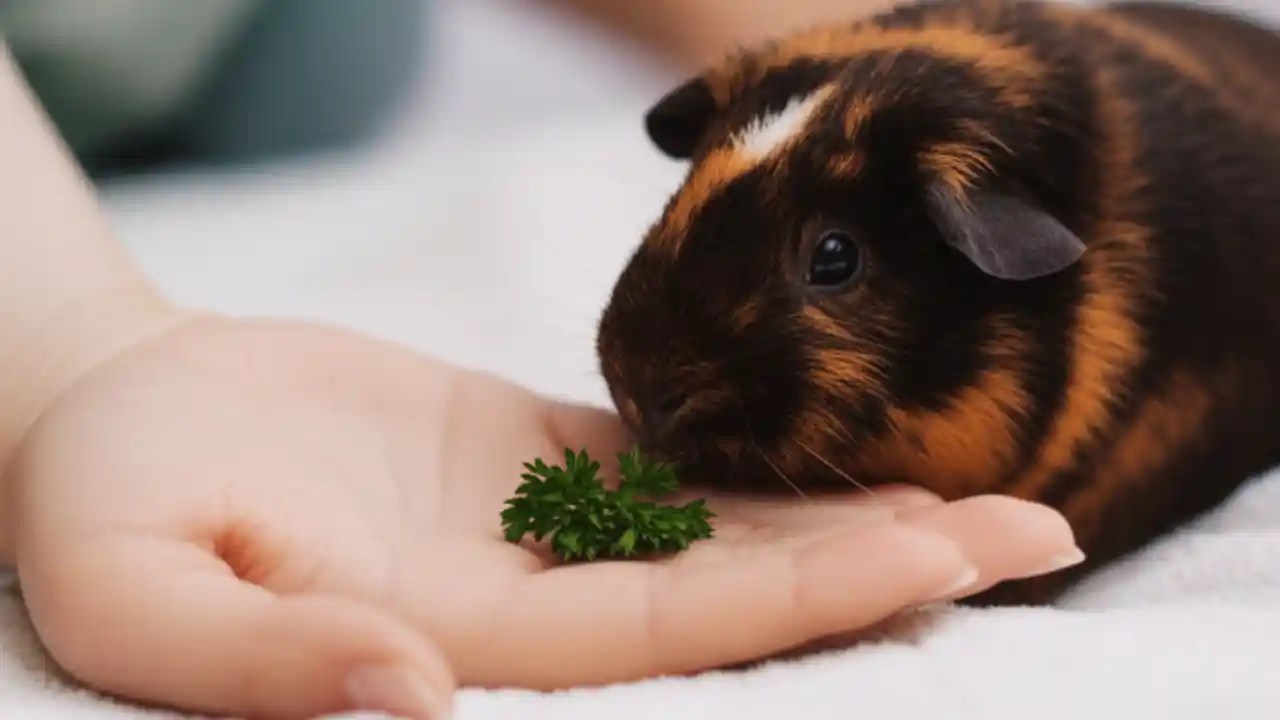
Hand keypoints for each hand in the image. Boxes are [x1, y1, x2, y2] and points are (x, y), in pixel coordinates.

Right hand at [6, 314, 1080, 718]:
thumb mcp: (140, 593)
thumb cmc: (99, 504)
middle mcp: (518, 596)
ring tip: (985, 496)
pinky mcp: (522, 449)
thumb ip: (265, 661)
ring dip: (844, 509)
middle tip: (1034, 532)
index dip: (796, 602)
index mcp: (453, 641)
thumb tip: (407, 697)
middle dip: (879, 566)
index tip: (927, 563)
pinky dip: (756, 450)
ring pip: (717, 522)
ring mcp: (530, 520)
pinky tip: (850, 442)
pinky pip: (663, 453)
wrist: (106, 412)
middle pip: (731, 588)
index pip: (660, 636)